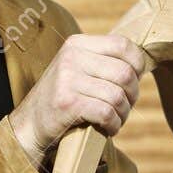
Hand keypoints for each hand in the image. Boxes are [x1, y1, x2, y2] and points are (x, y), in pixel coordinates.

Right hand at [10, 33, 144, 164]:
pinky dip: (113, 125)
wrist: (29, 125)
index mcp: (76, 44)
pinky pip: (107, 113)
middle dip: (133, 95)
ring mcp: (67, 79)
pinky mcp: (67, 103)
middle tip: (124, 106)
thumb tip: (142, 62)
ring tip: (115, 119)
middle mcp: (71, 57)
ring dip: (123, 114)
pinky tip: (108, 128)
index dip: (137, 64)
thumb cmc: (63, 98)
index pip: (123, 45)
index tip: (134, 80)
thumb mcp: (77, 69)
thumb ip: (103, 61)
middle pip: (125, 73)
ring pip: (118, 96)